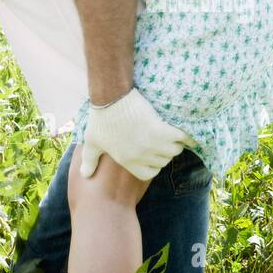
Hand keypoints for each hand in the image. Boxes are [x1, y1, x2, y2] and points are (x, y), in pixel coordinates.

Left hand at [80, 88, 194, 180]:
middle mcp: (141, 155)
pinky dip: (187, 136)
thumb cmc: (101, 118)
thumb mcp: (92, 142)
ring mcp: (152, 143)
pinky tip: (187, 133)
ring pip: (174, 150)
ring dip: (176, 143)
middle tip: (164, 141)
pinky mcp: (160, 129)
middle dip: (165, 152)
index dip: (154, 165)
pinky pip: (181, 138)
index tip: (154, 155)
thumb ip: (90, 160)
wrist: (112, 97)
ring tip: (174, 135)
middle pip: (164, 160)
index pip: (149, 173)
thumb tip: (85, 176)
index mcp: (127, 160)